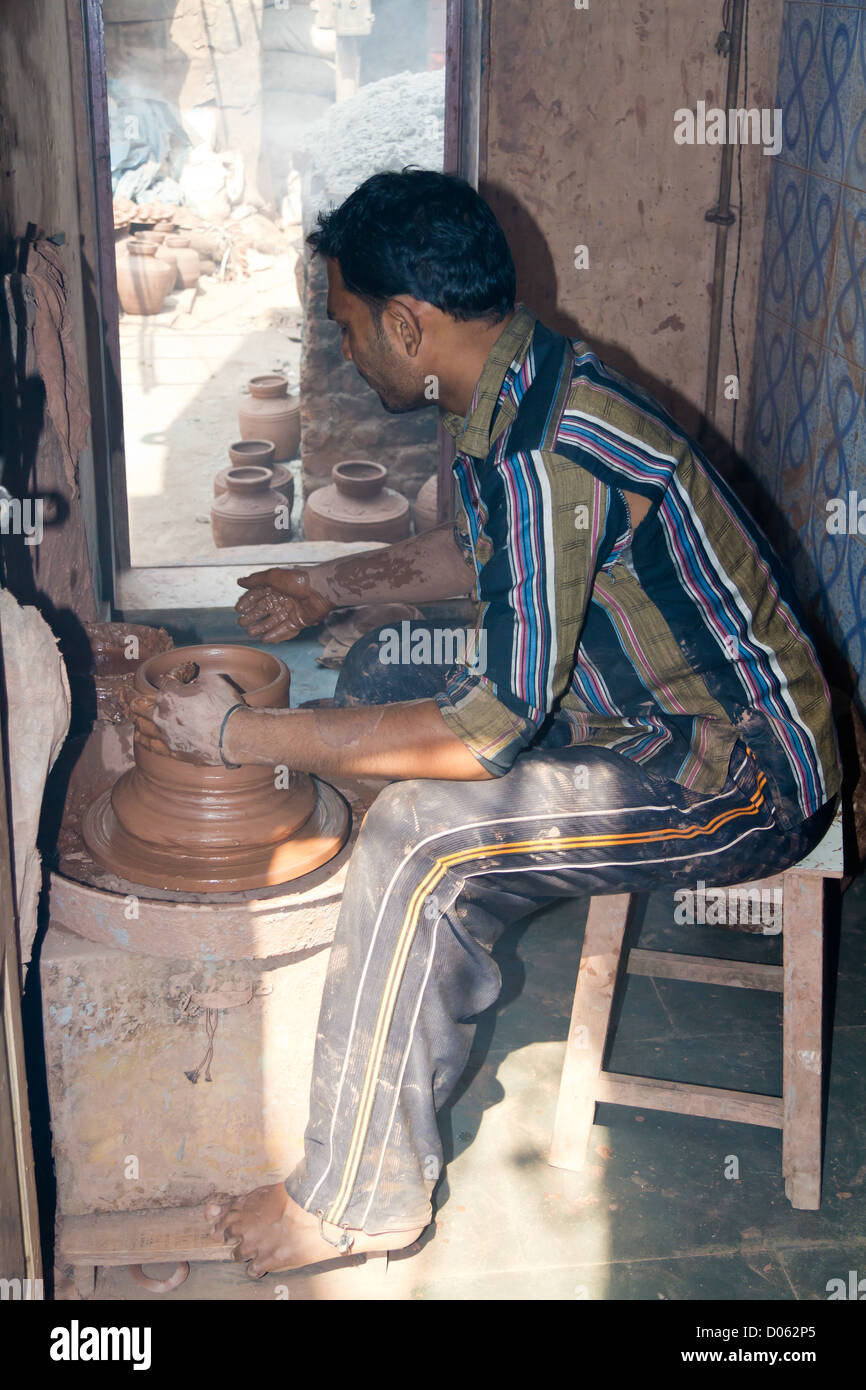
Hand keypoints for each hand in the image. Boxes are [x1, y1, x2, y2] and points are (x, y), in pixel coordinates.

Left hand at [129, 672, 243, 763]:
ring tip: (129, 714)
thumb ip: (195, 679)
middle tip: (124, 694)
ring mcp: (165, 736)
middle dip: (130, 698)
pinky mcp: (172, 752)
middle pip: (137, 706)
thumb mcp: (211, 681)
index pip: (161, 683)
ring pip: (140, 727)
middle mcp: (160, 716)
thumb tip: (191, 681)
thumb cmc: (225, 706)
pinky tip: (139, 736)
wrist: (235, 736)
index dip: (165, 677)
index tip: (171, 676)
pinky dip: (143, 739)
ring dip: (134, 719)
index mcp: (168, 695)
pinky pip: (151, 746)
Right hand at [235, 566, 332, 642]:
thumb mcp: (274, 577)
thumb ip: (256, 580)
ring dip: (261, 627)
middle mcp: (282, 598)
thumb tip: (239, 581)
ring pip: (272, 621)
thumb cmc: (298, 580)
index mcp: (276, 586)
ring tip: (250, 632)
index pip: (258, 595)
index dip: (247, 601)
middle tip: (241, 622)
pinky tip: (264, 639)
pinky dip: (275, 634)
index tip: (238, 609)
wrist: (321, 590)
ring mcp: (290, 610)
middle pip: (264, 609)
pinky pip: (284, 629)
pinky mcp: (298, 621)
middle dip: (252, 616)